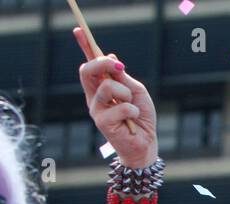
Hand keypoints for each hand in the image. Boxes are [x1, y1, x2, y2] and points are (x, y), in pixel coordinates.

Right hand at [74, 27, 157, 168]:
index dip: (84, 48)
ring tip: (133, 106)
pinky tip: (133, 121)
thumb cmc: (141, 118)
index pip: (89, 65)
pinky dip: (134, 111)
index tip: (79, 30)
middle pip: (88, 71)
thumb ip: (123, 77)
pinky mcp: (102, 122)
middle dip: (103, 64)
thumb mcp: (136, 92)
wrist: (147, 143)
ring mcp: (96, 109)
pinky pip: (121, 107)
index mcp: (100, 88)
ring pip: (107, 87)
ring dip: (126, 94)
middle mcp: (93, 97)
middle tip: (119, 66)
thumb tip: (111, 58)